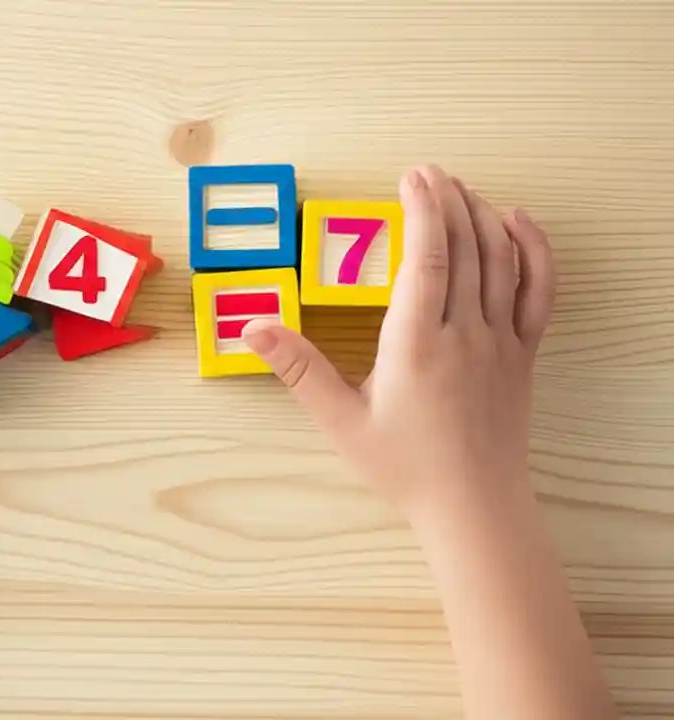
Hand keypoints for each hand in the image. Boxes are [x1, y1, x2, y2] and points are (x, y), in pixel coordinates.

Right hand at [244, 166, 555, 519]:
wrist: (473, 506)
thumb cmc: (404, 467)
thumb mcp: (341, 420)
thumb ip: (298, 369)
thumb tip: (252, 327)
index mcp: (417, 345)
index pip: (428, 259)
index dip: (422, 211)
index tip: (412, 178)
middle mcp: (465, 335)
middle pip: (466, 248)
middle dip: (448, 201)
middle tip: (428, 172)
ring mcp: (501, 342)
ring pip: (501, 261)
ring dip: (482, 216)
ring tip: (460, 189)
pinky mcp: (523, 354)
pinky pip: (537, 291)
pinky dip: (533, 250)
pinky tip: (518, 222)